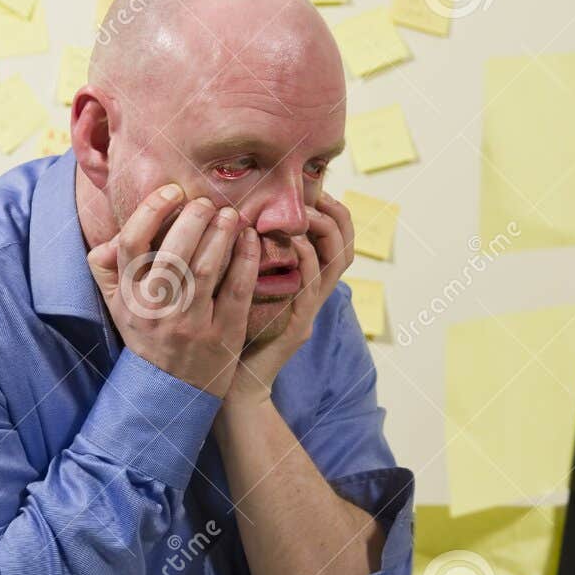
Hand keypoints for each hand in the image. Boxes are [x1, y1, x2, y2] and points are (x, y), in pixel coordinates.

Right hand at [87, 184, 261, 398]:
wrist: (170, 393)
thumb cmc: (146, 337)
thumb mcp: (117, 307)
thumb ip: (106, 270)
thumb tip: (110, 237)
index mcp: (130, 297)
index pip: (131, 244)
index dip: (151, 211)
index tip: (172, 191)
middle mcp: (156, 310)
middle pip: (172, 253)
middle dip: (193, 219)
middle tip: (207, 202)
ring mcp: (190, 324)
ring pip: (206, 268)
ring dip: (221, 233)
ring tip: (230, 214)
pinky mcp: (222, 335)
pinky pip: (236, 290)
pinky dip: (246, 260)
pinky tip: (250, 239)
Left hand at [221, 191, 354, 411]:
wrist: (232, 386)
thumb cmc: (230, 334)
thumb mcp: (242, 288)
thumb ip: (247, 258)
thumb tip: (231, 220)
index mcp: (305, 285)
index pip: (334, 240)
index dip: (331, 211)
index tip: (313, 188)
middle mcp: (314, 296)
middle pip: (345, 246)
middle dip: (335, 214)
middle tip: (315, 193)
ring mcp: (309, 312)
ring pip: (336, 262)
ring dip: (322, 230)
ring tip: (304, 211)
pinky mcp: (298, 327)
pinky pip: (312, 287)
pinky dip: (306, 259)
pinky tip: (292, 242)